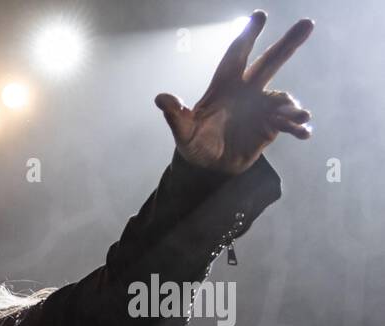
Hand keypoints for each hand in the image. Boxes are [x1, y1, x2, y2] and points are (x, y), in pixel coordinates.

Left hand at [156, 11, 313, 174]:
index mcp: (225, 86)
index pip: (237, 55)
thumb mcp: (184, 132)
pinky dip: (297, 126)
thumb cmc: (195, 144)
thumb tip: (161, 98)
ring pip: (282, 98)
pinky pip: (288, 123)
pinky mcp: (271, 126)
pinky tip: (304, 133)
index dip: (247, 35)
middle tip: (307, 23)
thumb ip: (176, 116)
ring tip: (302, 115)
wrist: (210, 167)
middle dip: (287, 44)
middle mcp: (247, 91)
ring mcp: (261, 107)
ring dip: (292, 105)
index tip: (259, 15)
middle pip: (269, 63)